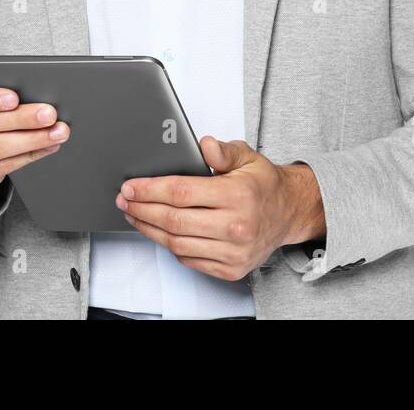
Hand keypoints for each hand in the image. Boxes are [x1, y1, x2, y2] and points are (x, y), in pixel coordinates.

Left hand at [115, 136, 324, 280]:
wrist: (289, 213)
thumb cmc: (264, 185)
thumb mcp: (247, 156)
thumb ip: (223, 151)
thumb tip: (203, 144)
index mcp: (238, 195)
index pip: (181, 193)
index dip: (150, 190)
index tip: (130, 187)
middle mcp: (237, 226)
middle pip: (174, 220)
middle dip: (142, 209)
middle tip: (124, 200)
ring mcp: (234, 252)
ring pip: (177, 243)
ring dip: (150, 229)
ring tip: (135, 215)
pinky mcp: (230, 269)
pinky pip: (189, 259)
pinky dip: (170, 245)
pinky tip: (159, 231)